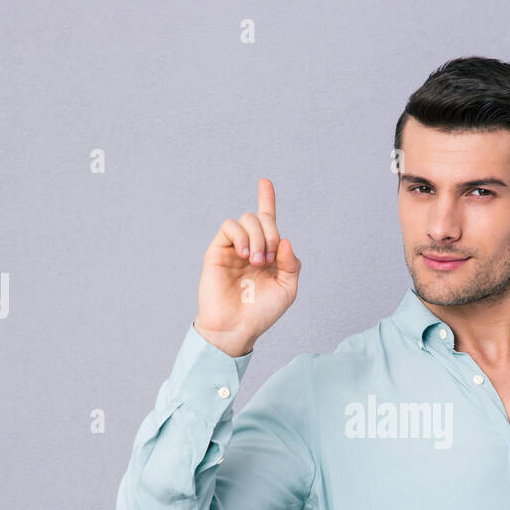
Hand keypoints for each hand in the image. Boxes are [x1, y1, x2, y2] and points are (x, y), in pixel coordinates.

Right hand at [194, 177, 301, 356]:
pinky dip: (241, 236)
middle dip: (272, 233)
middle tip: (269, 258)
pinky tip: (245, 255)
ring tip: (256, 261)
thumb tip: (286, 240)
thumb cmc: (261, 312)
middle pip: (263, 219)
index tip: (265, 182)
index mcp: (268, 254)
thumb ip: (292, 264)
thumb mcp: (287, 289)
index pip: (268, 221)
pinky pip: (230, 227)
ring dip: (258, 237)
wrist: (236, 327)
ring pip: (247, 219)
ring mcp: (234, 248)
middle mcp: (251, 247)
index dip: (267, 199)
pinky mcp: (218, 250)